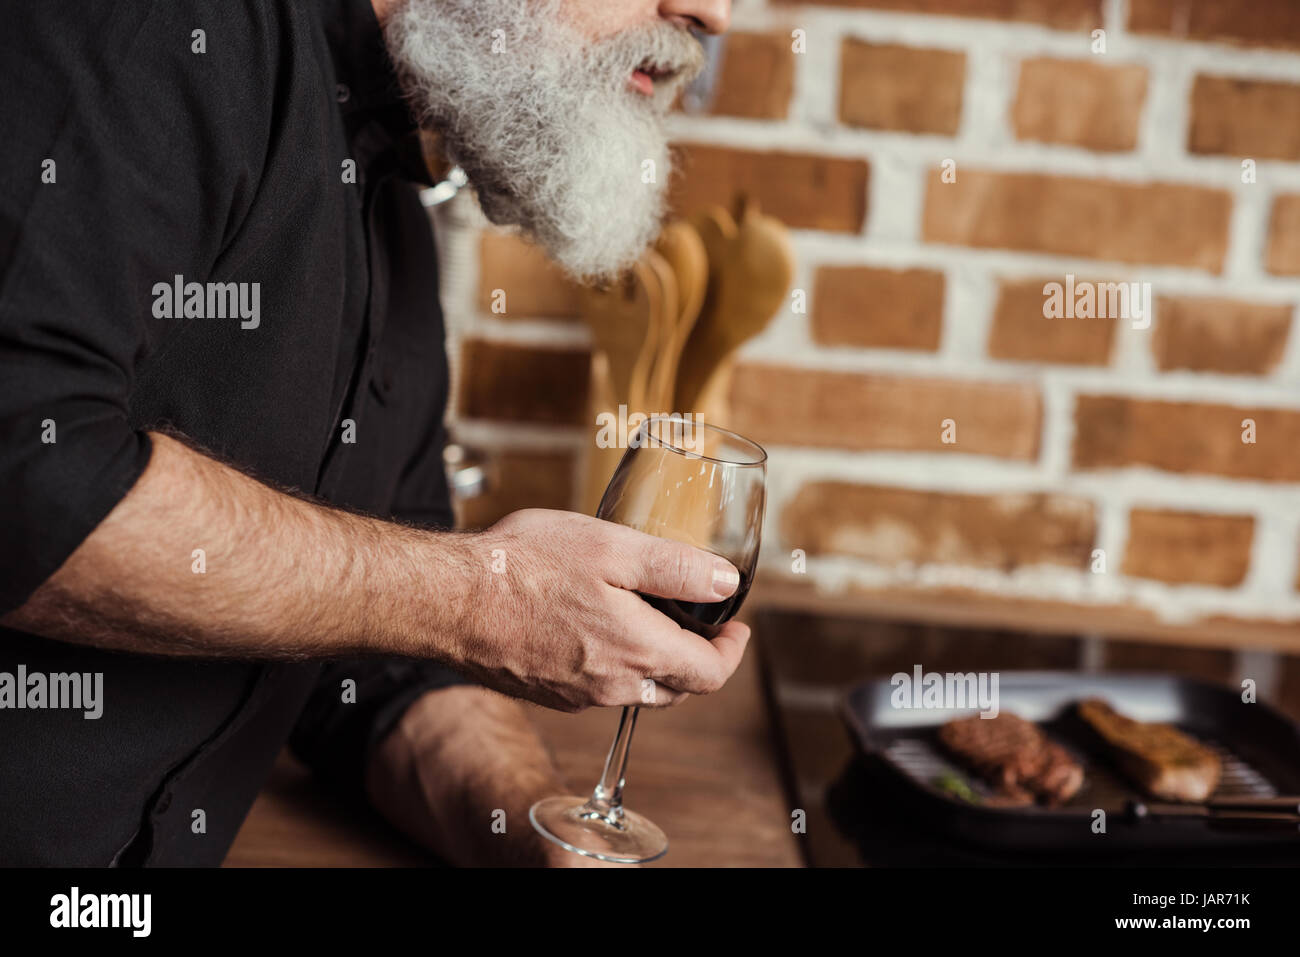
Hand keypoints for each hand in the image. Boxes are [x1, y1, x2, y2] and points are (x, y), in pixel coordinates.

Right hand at [444, 509, 749, 711]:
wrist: (450, 600)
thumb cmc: (525, 566)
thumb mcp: (613, 549)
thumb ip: (676, 570)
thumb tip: (725, 584)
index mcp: (637, 652)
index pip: (709, 675)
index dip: (732, 652)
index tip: (737, 629)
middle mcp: (611, 686)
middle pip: (676, 688)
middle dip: (696, 658)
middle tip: (698, 623)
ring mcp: (575, 695)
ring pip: (635, 688)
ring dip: (653, 662)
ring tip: (647, 618)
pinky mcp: (547, 692)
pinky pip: (597, 686)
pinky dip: (613, 664)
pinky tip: (594, 626)